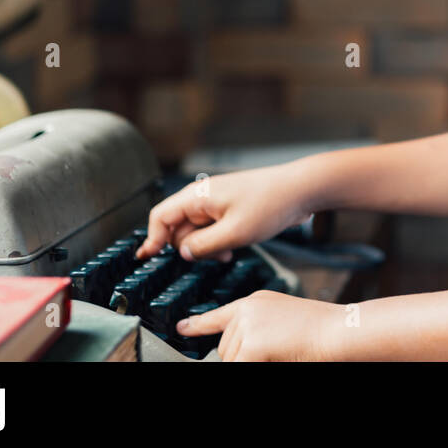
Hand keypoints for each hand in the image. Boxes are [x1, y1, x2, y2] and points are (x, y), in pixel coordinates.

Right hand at [136, 163, 317, 262]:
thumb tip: (183, 252)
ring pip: (196, 230)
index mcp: (198, 196)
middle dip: (190, 247)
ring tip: (227, 253)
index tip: (145, 258)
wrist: (301, 189)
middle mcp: (203, 196)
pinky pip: (213, 228)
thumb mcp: (234, 233)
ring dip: (206, 247)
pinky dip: (218, 241)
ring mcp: (217, 201)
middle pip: (178, 226)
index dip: (151, 238)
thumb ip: (203, 246)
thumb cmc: (271, 205)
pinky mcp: (230, 207)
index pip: (160, 217)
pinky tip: (232, 248)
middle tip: (213, 257)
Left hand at [177, 290, 342, 360]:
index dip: (197, 324)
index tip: (182, 327)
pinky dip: (253, 364)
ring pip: (231, 360)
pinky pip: (239, 366)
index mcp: (255, 302)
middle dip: (241, 358)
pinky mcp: (251, 344)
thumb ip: (255, 331)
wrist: (338, 330)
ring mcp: (247, 325)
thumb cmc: (321, 330)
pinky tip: (274, 357)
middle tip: (273, 352)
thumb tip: (237, 351)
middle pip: (225, 348)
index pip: (218, 315)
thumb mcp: (281, 323)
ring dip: (249, 362)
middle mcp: (247, 309)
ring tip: (280, 352)